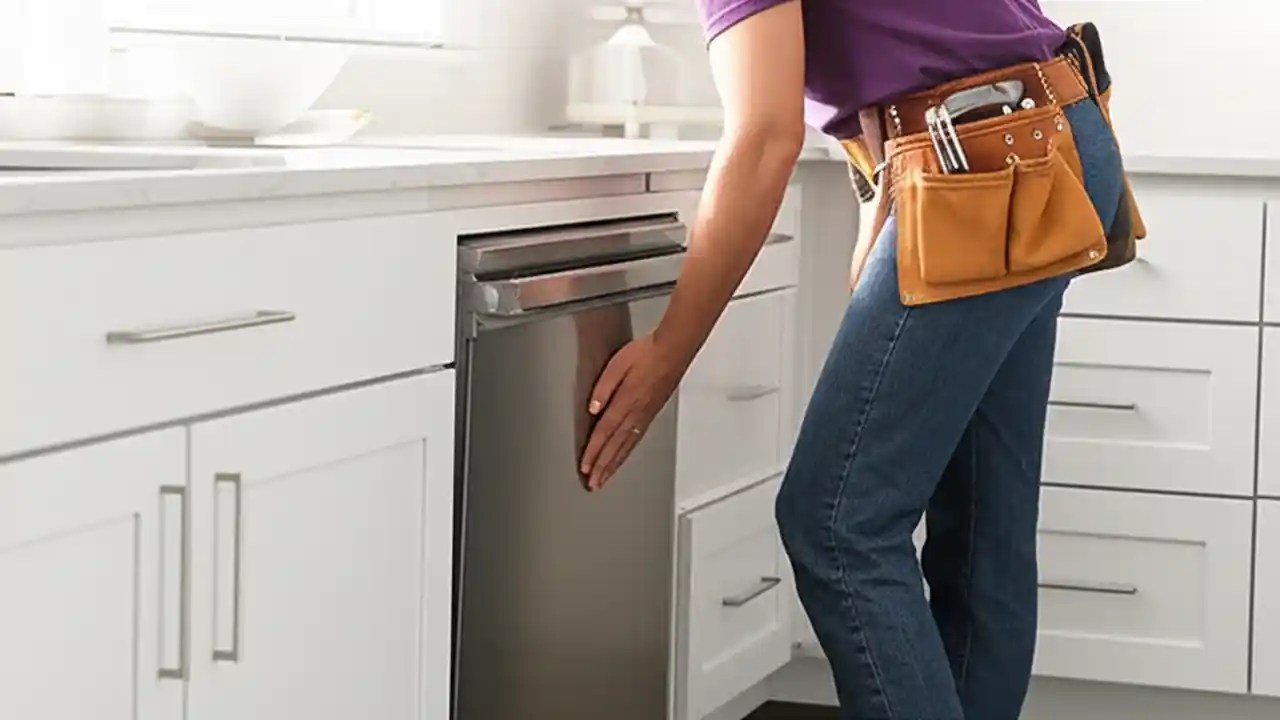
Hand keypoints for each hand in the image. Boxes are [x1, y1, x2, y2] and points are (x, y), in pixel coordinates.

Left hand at [580, 333, 683, 490]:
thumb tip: (592, 408)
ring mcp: (645, 416)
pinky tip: (622, 458)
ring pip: (626, 446)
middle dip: (602, 467)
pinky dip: (626, 453)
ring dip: (613, 465)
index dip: (593, 452)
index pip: (604, 432)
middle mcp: (636, 413)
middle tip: (592, 484)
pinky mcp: (651, 414)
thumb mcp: (617, 364)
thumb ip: (603, 388)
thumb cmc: (646, 353)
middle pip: (615, 446)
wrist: (673, 351)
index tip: (585, 467)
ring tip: (604, 479)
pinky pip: (636, 439)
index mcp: (626, 401)